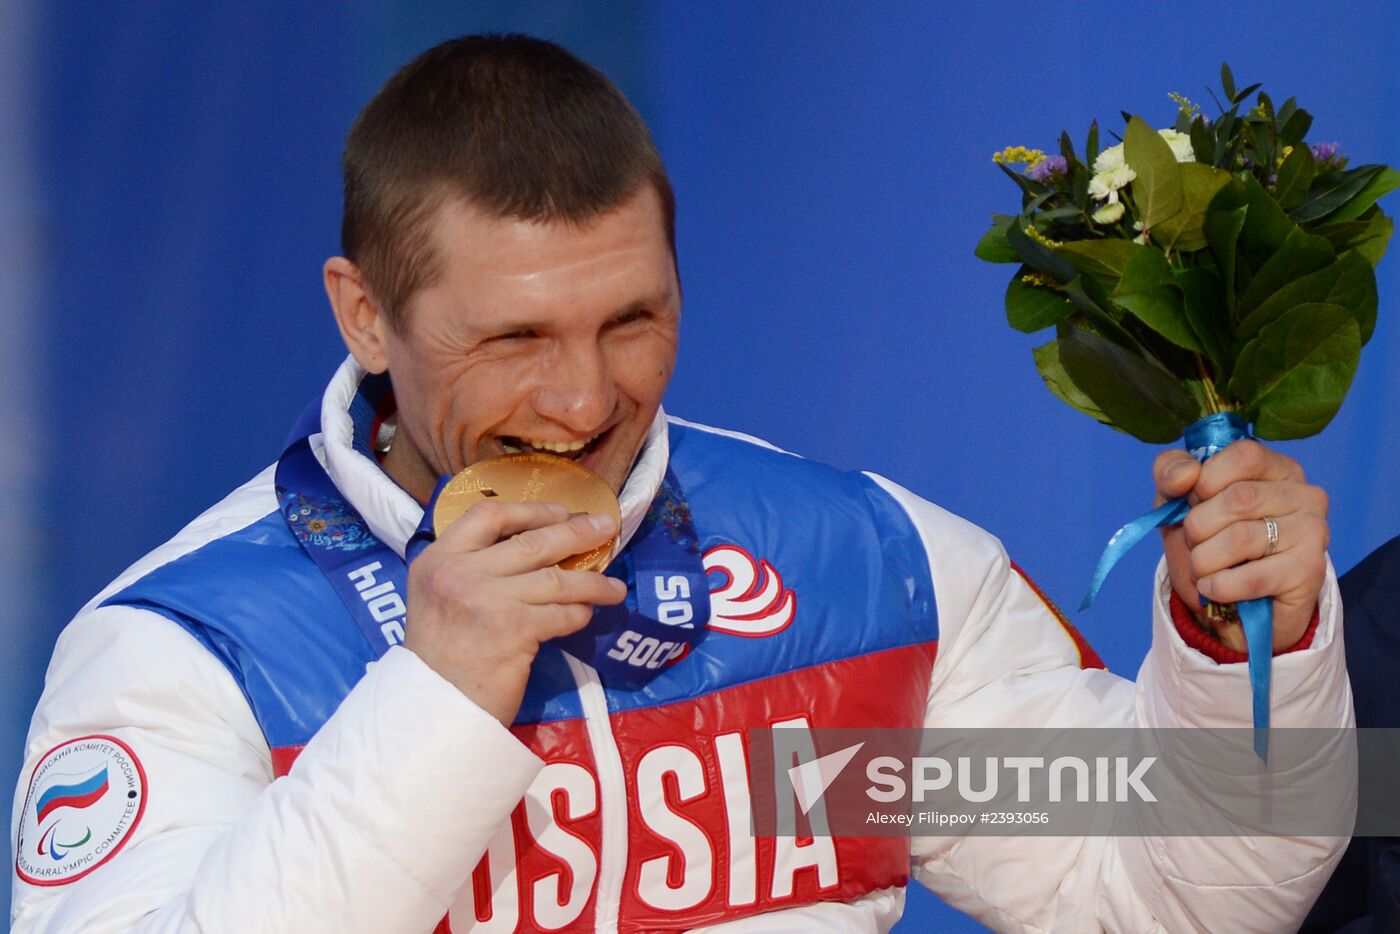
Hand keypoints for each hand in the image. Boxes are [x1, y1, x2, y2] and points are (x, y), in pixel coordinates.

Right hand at [404, 500, 625, 724]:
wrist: (433, 707)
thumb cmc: (440, 655)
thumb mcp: (438, 596)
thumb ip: (471, 568)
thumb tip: (534, 544)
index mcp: (437, 558)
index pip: (487, 514)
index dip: (530, 510)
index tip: (561, 511)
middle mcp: (459, 573)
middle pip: (531, 542)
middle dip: (577, 532)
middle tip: (607, 527)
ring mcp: (487, 599)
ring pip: (555, 579)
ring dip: (592, 581)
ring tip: (614, 587)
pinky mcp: (514, 629)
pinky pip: (561, 614)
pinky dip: (579, 614)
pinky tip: (587, 615)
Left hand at [1155, 440, 1328, 651]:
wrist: (1229, 607)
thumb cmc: (1207, 540)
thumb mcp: (1177, 499)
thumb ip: (1171, 472)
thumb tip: (1185, 474)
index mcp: (1277, 468)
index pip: (1245, 454)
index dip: (1204, 481)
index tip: (1193, 503)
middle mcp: (1305, 495)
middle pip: (1239, 498)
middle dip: (1197, 527)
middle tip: (1194, 543)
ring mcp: (1313, 532)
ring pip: (1241, 538)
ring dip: (1204, 560)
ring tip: (1202, 568)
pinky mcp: (1310, 572)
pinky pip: (1254, 578)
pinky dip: (1219, 586)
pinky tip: (1212, 587)